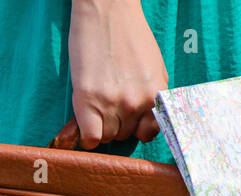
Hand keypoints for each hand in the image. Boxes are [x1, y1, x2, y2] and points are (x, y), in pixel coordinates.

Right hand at [66, 0, 167, 148]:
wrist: (106, 10)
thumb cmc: (129, 34)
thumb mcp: (153, 69)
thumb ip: (151, 97)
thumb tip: (143, 125)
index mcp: (156, 95)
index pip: (147, 134)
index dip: (134, 128)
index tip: (127, 121)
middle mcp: (137, 102)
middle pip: (124, 135)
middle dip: (116, 124)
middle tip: (107, 103)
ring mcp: (113, 102)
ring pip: (107, 137)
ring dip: (99, 126)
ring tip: (96, 103)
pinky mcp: (89, 100)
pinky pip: (90, 138)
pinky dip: (87, 136)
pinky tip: (85, 121)